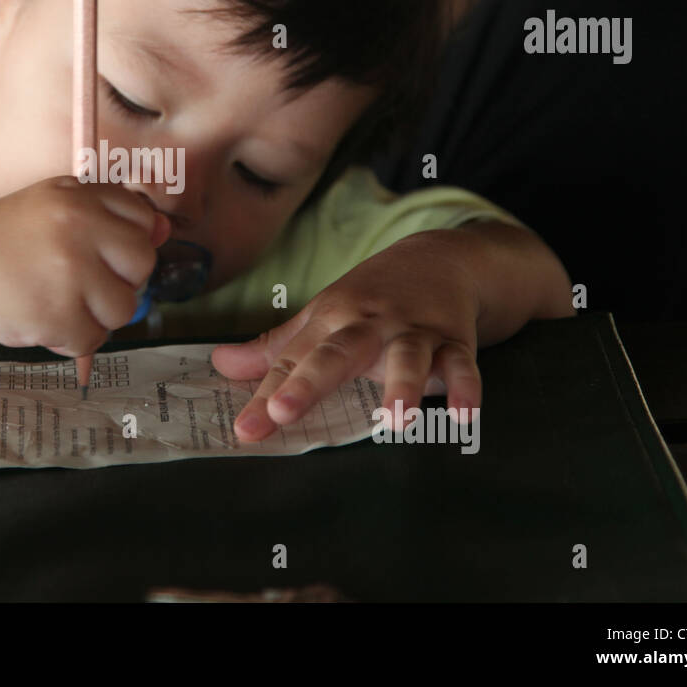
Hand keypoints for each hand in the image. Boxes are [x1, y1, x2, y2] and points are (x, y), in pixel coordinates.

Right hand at [0, 176, 170, 354]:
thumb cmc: (6, 241)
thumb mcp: (54, 208)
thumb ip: (109, 216)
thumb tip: (165, 230)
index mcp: (79, 195)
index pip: (144, 219)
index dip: (125, 244)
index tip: (97, 252)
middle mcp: (77, 226)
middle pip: (143, 263)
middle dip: (119, 280)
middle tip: (80, 282)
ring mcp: (68, 271)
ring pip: (124, 307)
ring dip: (96, 315)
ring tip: (59, 302)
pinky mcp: (56, 314)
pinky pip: (94, 339)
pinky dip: (73, 340)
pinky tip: (45, 320)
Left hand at [212, 233, 482, 441]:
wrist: (440, 258)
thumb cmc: (372, 297)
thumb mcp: (321, 316)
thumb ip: (274, 349)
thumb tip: (219, 364)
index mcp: (330, 321)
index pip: (292, 362)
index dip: (266, 395)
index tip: (246, 429)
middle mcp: (369, 325)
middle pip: (337, 353)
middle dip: (310, 382)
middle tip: (285, 411)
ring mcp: (413, 332)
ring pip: (407, 358)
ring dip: (402, 386)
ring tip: (395, 419)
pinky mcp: (455, 340)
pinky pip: (463, 366)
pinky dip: (466, 388)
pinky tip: (465, 415)